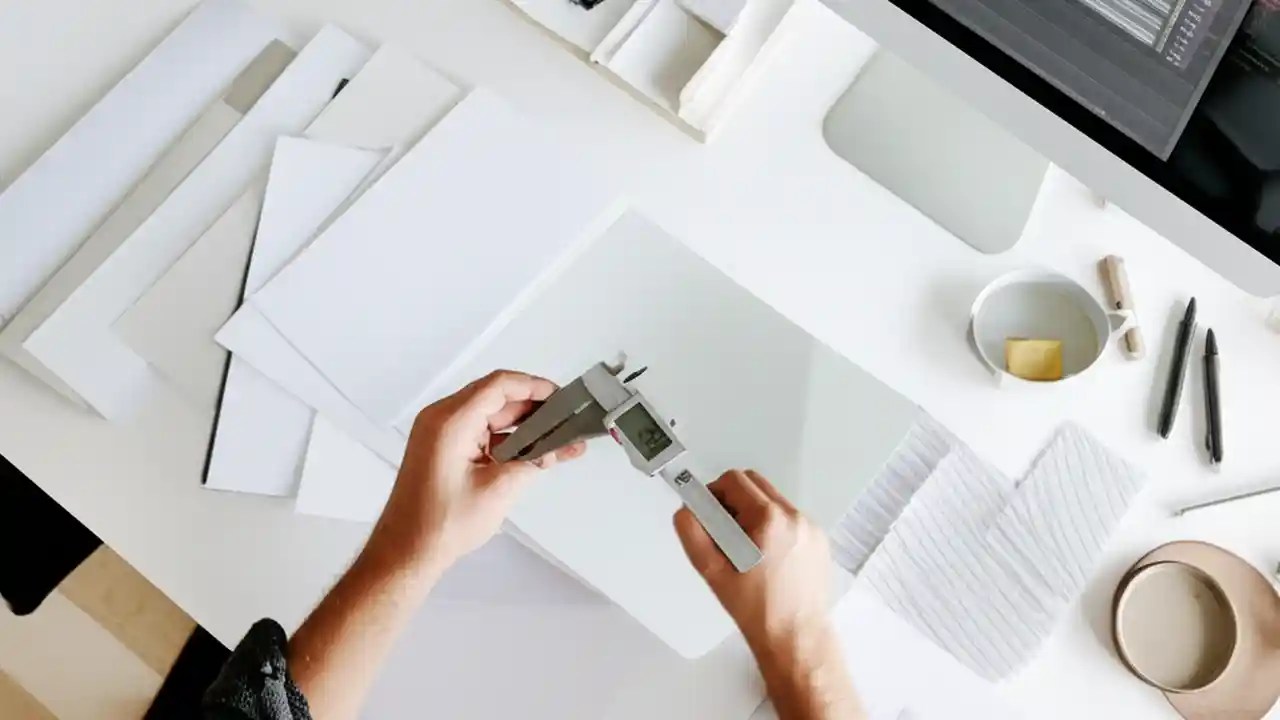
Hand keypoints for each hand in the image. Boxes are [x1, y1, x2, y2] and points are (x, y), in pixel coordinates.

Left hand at [369, 370, 586, 575]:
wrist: (407, 550)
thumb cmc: (439, 524)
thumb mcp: (498, 490)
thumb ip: (531, 461)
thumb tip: (554, 448)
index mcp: (450, 422)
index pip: (499, 386)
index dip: (534, 386)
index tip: (560, 396)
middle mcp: (442, 420)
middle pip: (497, 399)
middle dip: (534, 409)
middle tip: (566, 419)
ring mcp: (441, 435)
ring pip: (492, 417)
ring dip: (524, 428)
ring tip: (558, 440)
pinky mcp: (445, 449)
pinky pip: (482, 434)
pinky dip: (508, 442)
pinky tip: (535, 454)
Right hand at [673, 470, 831, 654]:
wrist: (796, 637)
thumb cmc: (756, 609)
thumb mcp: (713, 572)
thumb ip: (694, 535)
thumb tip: (686, 510)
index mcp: (769, 519)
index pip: (734, 481)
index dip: (713, 492)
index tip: (707, 514)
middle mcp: (794, 516)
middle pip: (755, 483)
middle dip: (733, 498)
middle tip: (722, 531)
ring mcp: (811, 527)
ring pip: (773, 500)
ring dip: (753, 512)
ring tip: (745, 549)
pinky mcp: (819, 540)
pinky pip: (790, 518)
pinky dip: (773, 526)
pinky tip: (767, 557)